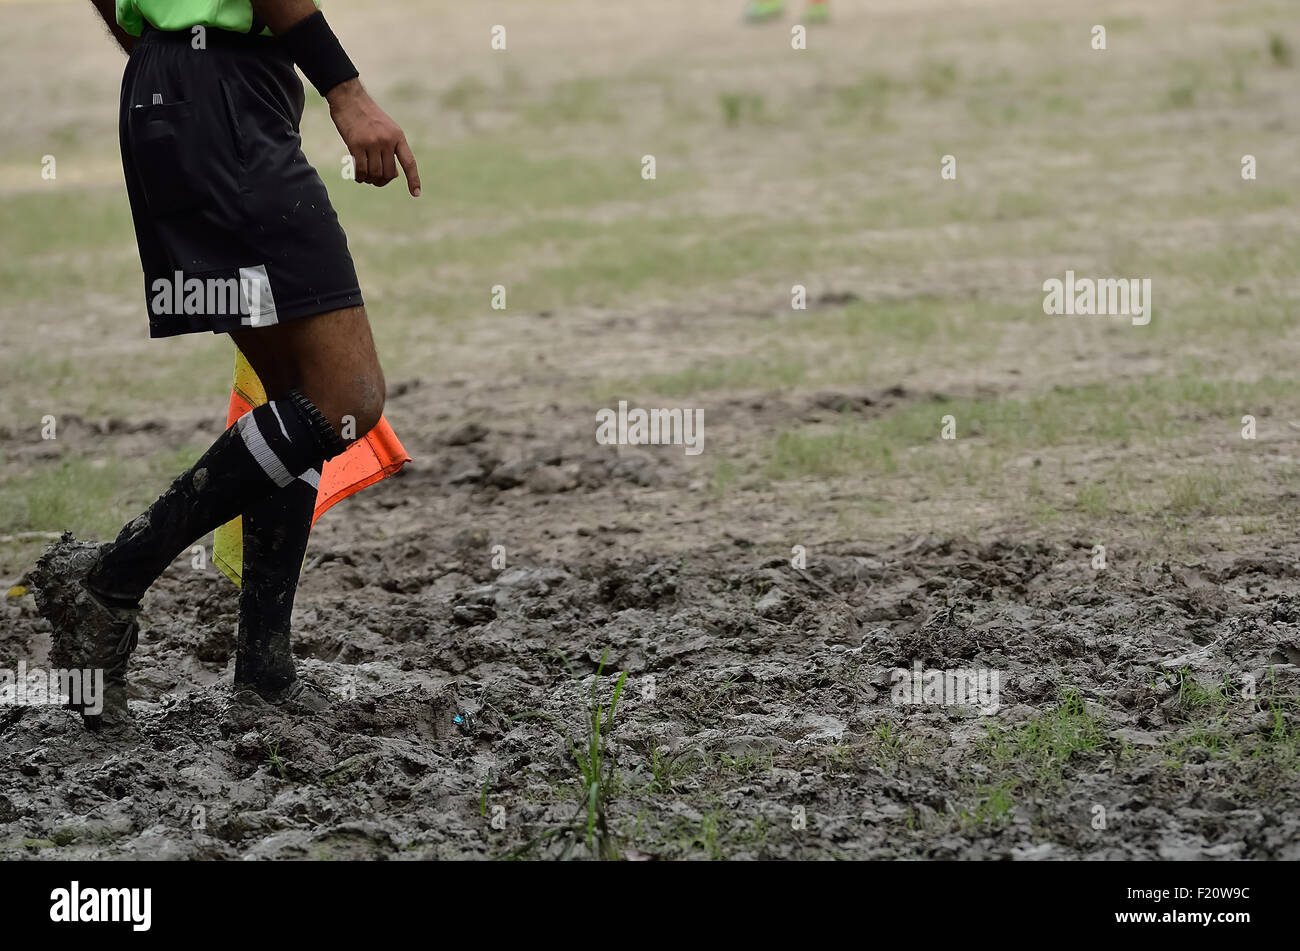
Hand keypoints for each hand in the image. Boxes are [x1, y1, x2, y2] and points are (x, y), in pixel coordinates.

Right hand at [327, 79, 420, 195]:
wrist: (349, 98)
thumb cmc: (367, 116)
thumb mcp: (386, 129)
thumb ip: (392, 149)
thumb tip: (394, 175)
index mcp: (398, 136)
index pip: (409, 162)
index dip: (413, 179)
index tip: (416, 194)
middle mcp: (387, 141)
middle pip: (389, 173)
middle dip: (382, 181)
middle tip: (375, 180)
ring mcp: (372, 143)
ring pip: (375, 173)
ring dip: (369, 179)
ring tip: (365, 177)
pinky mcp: (356, 145)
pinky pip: (361, 170)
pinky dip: (359, 177)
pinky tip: (358, 176)